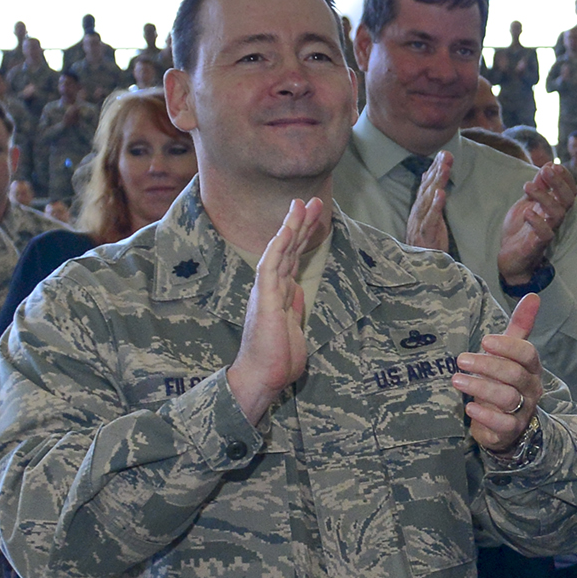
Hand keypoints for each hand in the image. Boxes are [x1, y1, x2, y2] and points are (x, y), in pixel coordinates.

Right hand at [227, 197, 331, 424]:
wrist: (262, 376)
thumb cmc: (277, 359)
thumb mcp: (294, 329)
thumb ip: (296, 308)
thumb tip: (299, 291)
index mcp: (281, 294)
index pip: (294, 259)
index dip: (303, 238)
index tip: (314, 218)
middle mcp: (273, 288)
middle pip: (289, 249)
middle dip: (301, 224)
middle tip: (313, 200)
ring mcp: (267, 290)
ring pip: (281, 251)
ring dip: (292, 227)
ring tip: (302, 203)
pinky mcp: (266, 297)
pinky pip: (272, 265)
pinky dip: (279, 245)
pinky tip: (287, 228)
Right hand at [402, 152, 452, 254]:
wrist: (422, 269)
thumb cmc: (427, 244)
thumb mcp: (430, 218)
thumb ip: (430, 199)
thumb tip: (429, 177)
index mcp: (419, 208)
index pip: (427, 184)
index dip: (434, 169)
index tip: (444, 154)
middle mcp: (417, 212)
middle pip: (427, 187)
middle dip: (437, 170)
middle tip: (446, 154)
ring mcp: (420, 222)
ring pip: (428, 199)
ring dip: (436, 182)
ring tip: (444, 168)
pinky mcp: (425, 234)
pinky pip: (430, 218)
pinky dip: (435, 205)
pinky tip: (441, 194)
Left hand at [455, 292, 547, 456]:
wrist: (508, 423)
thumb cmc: (506, 380)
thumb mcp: (512, 353)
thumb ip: (520, 326)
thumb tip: (533, 295)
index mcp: (531, 368)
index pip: (528, 354)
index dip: (508, 346)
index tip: (485, 341)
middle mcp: (531, 389)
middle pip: (514, 374)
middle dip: (487, 365)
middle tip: (461, 360)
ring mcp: (522, 410)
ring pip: (507, 397)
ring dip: (480, 387)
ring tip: (456, 380)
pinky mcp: (510, 430)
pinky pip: (502, 424)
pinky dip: (484, 415)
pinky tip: (469, 407)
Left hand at [499, 163, 576, 285]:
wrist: (508, 257)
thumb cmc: (520, 230)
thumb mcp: (526, 202)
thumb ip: (538, 186)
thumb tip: (548, 165)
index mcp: (553, 208)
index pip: (569, 191)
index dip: (565, 178)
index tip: (553, 165)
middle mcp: (554, 220)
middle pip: (568, 200)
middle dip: (559, 183)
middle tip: (546, 170)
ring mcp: (547, 232)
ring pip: (557, 214)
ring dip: (544, 197)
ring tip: (527, 186)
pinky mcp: (537, 245)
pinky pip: (545, 234)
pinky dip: (538, 221)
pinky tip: (527, 213)